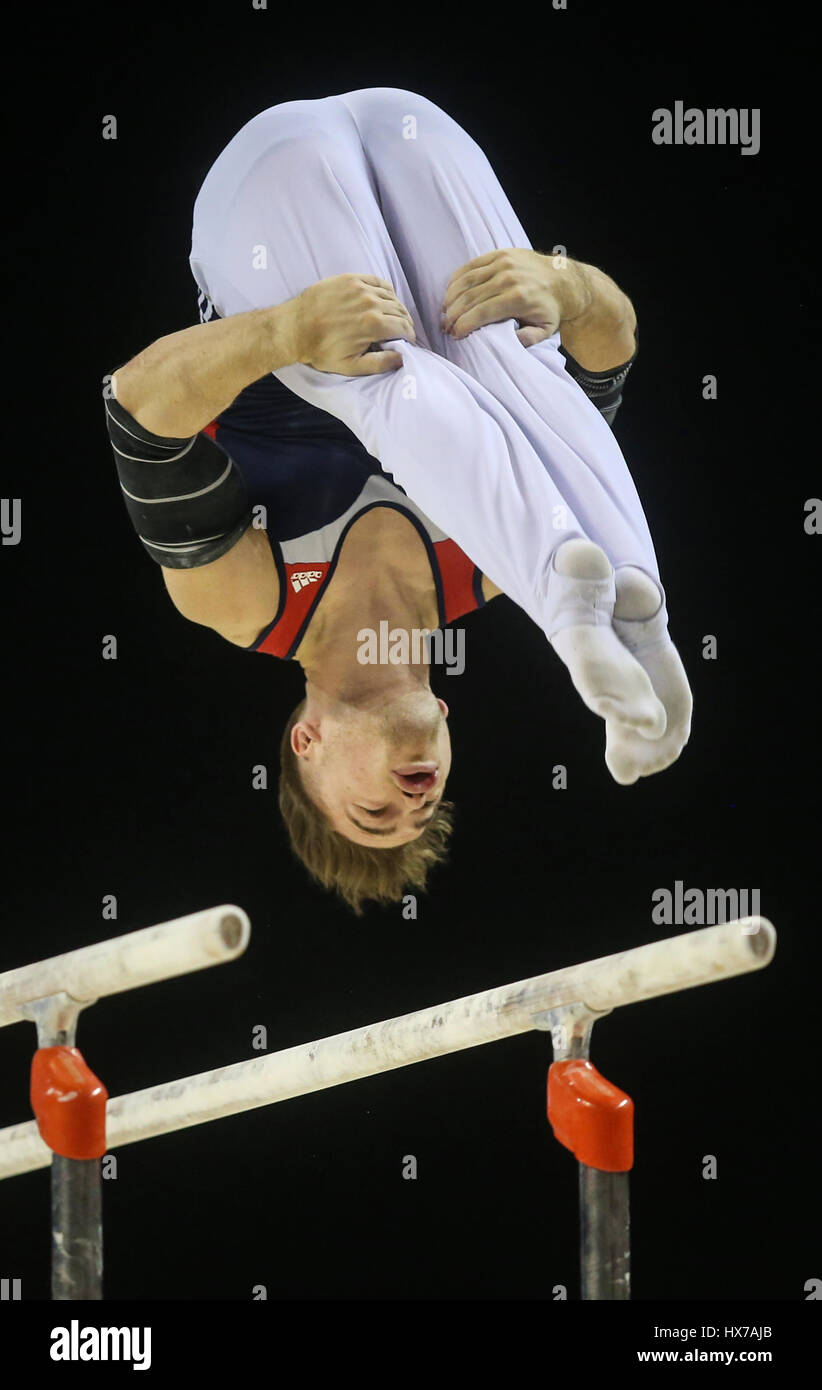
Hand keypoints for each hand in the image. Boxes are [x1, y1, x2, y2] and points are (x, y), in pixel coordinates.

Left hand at [289, 273, 415, 373]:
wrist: (294, 328)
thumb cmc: (321, 350)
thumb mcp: (350, 366)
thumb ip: (380, 364)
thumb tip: (402, 358)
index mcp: (373, 325)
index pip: (404, 327)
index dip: (409, 335)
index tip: (407, 341)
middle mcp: (370, 303)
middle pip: (400, 310)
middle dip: (404, 322)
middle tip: (401, 330)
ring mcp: (360, 288)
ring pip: (391, 295)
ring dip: (396, 307)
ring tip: (393, 316)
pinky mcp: (350, 278)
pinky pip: (377, 281)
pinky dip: (385, 290)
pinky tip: (383, 299)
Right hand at [442, 249, 572, 345]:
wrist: (564, 279)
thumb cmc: (550, 309)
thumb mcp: (545, 330)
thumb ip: (527, 340)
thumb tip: (507, 344)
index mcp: (517, 298)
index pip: (480, 313)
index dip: (463, 325)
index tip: (454, 335)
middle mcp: (508, 278)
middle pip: (469, 298)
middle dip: (453, 315)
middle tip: (445, 327)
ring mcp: (503, 263)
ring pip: (466, 281)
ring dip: (451, 298)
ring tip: (445, 312)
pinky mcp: (500, 254)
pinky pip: (471, 265)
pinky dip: (457, 279)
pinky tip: (450, 293)